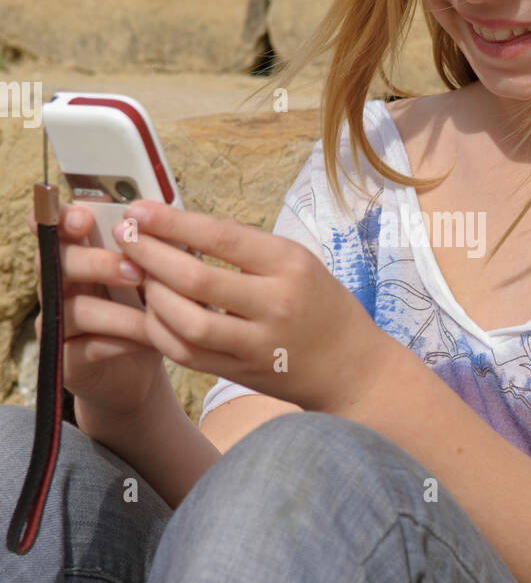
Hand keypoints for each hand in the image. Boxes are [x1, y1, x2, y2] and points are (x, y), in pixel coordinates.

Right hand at [27, 203, 166, 417]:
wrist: (139, 369)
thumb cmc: (145, 310)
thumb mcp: (156, 276)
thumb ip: (158, 250)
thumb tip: (175, 225)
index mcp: (77, 253)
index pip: (53, 227)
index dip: (60, 219)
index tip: (84, 218)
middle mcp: (58, 285)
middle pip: (57, 262)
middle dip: (97, 263)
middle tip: (136, 270)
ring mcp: (58, 323)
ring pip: (73, 308)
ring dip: (118, 310)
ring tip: (153, 313)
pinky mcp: (67, 359)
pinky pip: (89, 346)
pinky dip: (123, 341)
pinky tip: (152, 341)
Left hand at [112, 201, 394, 411]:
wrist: (353, 369)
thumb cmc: (324, 306)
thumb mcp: (300, 261)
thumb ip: (248, 246)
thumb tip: (187, 225)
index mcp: (291, 266)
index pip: (223, 238)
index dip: (174, 222)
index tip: (140, 209)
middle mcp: (275, 305)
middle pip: (196, 280)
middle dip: (150, 255)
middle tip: (125, 238)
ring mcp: (256, 344)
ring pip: (185, 322)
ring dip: (152, 295)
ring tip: (138, 274)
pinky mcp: (240, 373)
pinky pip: (186, 353)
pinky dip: (160, 329)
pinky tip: (152, 309)